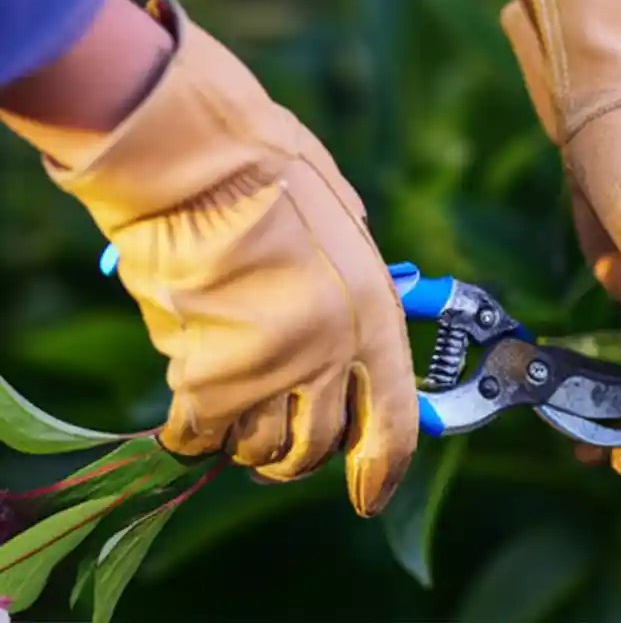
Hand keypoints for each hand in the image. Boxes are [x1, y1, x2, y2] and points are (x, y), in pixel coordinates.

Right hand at [0, 0, 416, 516]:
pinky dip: (195, 430)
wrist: (198, 160)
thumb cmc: (275, 176)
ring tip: (238, 405)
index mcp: (376, 319)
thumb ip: (359, 294)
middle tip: (284, 443)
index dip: (382, 473)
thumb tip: (359, 336)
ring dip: (248, 439)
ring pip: (259, 448)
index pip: (392, 426)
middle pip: (316, 448)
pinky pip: (200, 434)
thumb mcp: (349, 234)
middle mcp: (328, 357)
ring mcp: (266, 371)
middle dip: (300, 456)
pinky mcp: (202, 376)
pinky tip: (193, 407)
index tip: (370, 496)